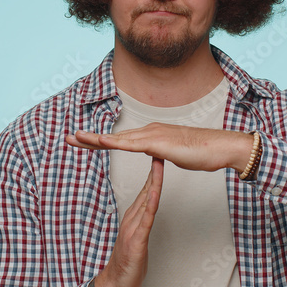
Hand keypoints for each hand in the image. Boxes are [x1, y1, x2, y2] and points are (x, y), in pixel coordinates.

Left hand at [66, 123, 254, 172]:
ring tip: (75, 138)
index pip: (119, 140)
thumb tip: (158, 154)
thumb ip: (163, 153)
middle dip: (88, 138)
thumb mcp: (175, 154)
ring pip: (118, 139)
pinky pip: (131, 145)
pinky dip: (114, 142)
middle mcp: (148, 132)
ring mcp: (153, 136)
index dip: (98, 141)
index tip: (80, 142)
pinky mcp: (158, 144)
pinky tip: (100, 141)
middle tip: (67, 138)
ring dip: (95, 138)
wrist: (220, 147)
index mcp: (151, 136)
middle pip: (113, 137)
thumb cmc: (202, 152)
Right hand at [84, 158, 162, 286]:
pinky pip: (145, 220)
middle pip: (146, 188)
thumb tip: (151, 205)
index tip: (161, 151)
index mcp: (134, 216)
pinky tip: (156, 193)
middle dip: (153, 168)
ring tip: (159, 162)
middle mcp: (132, 218)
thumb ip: (143, 220)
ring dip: (153, 180)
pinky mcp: (136, 242)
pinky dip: (151, 205)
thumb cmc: (128, 264)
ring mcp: (133, 229)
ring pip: (146, 200)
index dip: (154, 170)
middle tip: (160, 146)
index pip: (146, 189)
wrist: (115, 286)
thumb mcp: (138, 237)